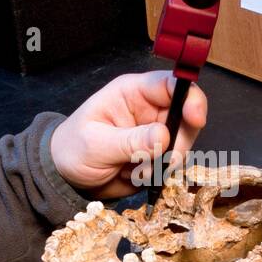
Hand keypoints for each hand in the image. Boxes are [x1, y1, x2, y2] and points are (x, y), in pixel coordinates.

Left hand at [49, 70, 207, 199]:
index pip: (171, 85)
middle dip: (180, 141)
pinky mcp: (157, 153)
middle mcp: (149, 109)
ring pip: (183, 143)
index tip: (195, 119)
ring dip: (165, 161)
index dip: (189, 98)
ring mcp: (155, 132)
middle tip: (161, 160)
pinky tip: (135, 174)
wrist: (66, 177)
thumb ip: (130, 141)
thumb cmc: (73, 149)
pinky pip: (173, 163)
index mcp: (132, 93)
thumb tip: (163, 136)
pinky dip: (159, 173)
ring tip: (135, 169)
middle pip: (186, 116)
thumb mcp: (96, 144)